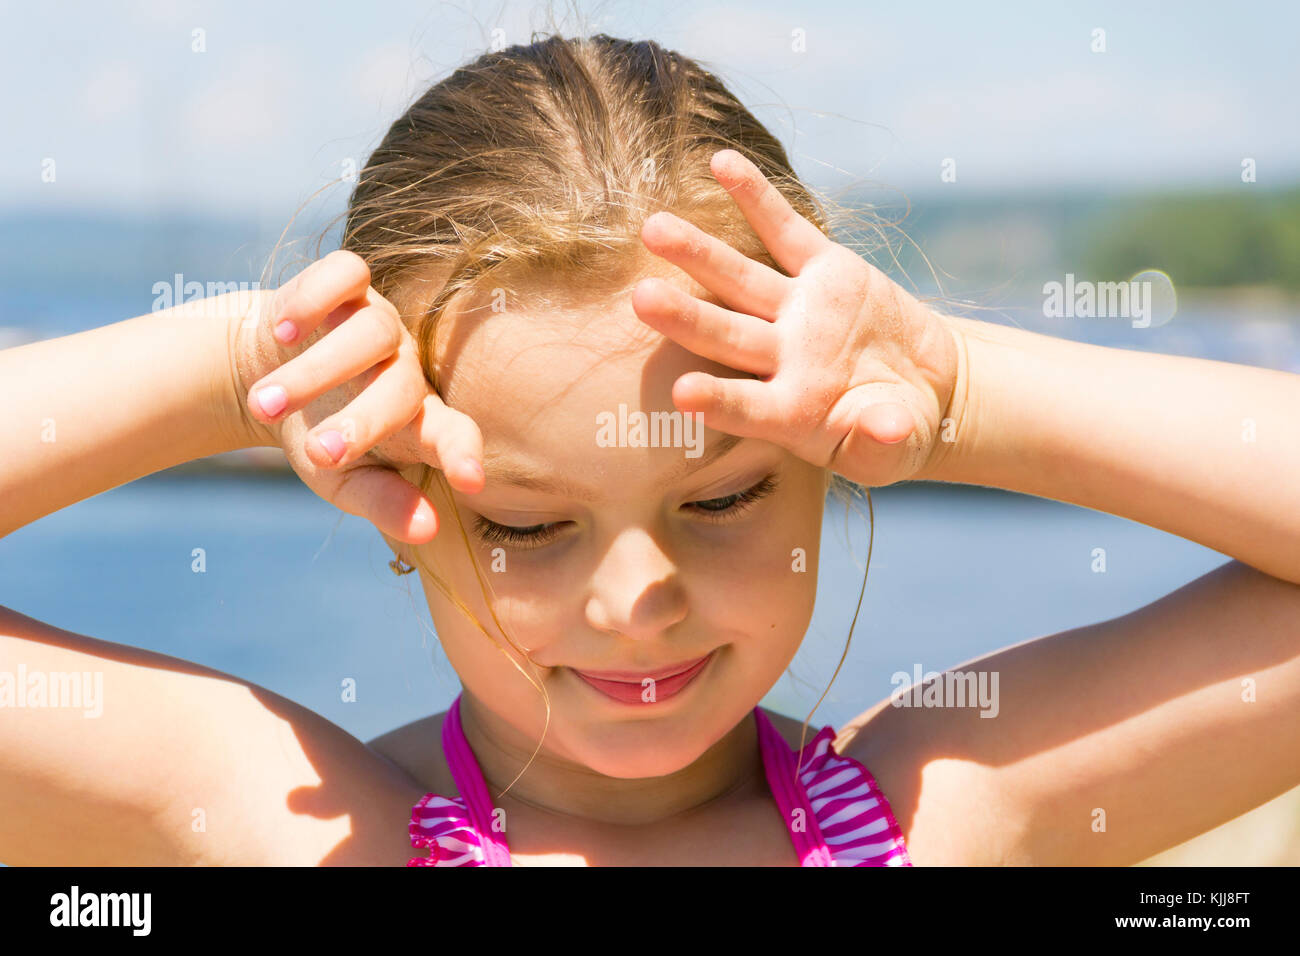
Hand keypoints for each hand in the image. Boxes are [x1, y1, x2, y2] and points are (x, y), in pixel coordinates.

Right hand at [230, 250, 483, 543]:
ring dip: (315, 371)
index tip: (471, 481)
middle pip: (402, 387)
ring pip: (368, 332)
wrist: (260, 378)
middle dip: (361, 422)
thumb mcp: (342, 481)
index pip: (455, 433)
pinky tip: (282, 332)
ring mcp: (379, 321)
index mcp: (418, 420)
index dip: (464, 453)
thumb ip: (386, 504)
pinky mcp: (347, 284)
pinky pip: (345, 274)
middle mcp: (407, 366)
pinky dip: (314, 299)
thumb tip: (429, 530)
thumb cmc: (315, 437)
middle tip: (317, 453)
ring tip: (265, 403)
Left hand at [631, 150, 961, 487]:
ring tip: (654, 228)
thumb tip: (889, 430)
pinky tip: (721, 162)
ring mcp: (797, 311)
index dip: (720, 401)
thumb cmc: (902, 430)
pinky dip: (756, 196)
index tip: (685, 394)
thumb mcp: (901, 444)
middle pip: (726, 335)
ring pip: (739, 280)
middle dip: (685, 318)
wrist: (925, 385)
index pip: (749, 408)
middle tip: (640, 298)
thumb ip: (886, 440)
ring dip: (698, 254)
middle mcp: (782, 358)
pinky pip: (784, 230)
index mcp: (792, 411)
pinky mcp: (823, 270)